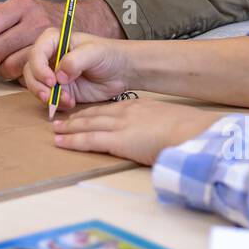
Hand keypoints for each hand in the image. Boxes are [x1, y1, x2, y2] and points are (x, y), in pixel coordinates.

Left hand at [0, 0, 122, 80]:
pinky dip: (21, 79)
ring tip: (11, 62)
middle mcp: (33, 20)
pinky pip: (25, 78)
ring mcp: (46, 41)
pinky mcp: (57, 61)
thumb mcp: (19, 11)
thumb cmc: (44, 19)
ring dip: (4, 70)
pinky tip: (27, 70)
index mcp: (20, 5)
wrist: (89, 24)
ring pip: (6, 67)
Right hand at [21, 28, 135, 110]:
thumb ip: (75, 60)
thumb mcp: (94, 52)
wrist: (122, 72)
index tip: (50, 80)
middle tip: (48, 95)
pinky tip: (71, 102)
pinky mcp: (60, 91)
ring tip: (66, 100)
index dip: (38, 67)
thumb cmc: (109, 55)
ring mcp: (53, 75)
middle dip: (37, 85)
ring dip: (46, 97)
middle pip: (30, 71)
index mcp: (55, 41)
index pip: (36, 52)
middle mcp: (50, 57)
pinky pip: (49, 99)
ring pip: (36, 87)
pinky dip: (56, 104)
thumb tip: (59, 75)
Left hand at [52, 98, 224, 164]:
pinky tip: (60, 142)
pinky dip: (72, 140)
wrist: (192, 132)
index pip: (110, 109)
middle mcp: (125, 112)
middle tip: (61, 120)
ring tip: (56, 130)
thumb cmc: (188, 130)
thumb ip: (157, 126)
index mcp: (139, 107)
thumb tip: (158, 135)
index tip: (83, 114)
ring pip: (87, 124)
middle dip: (76, 118)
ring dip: (69, 128)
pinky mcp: (117, 140)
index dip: (94, 111)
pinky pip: (89, 139)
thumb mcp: (169, 122)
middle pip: (95, 114)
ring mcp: (120, 125)